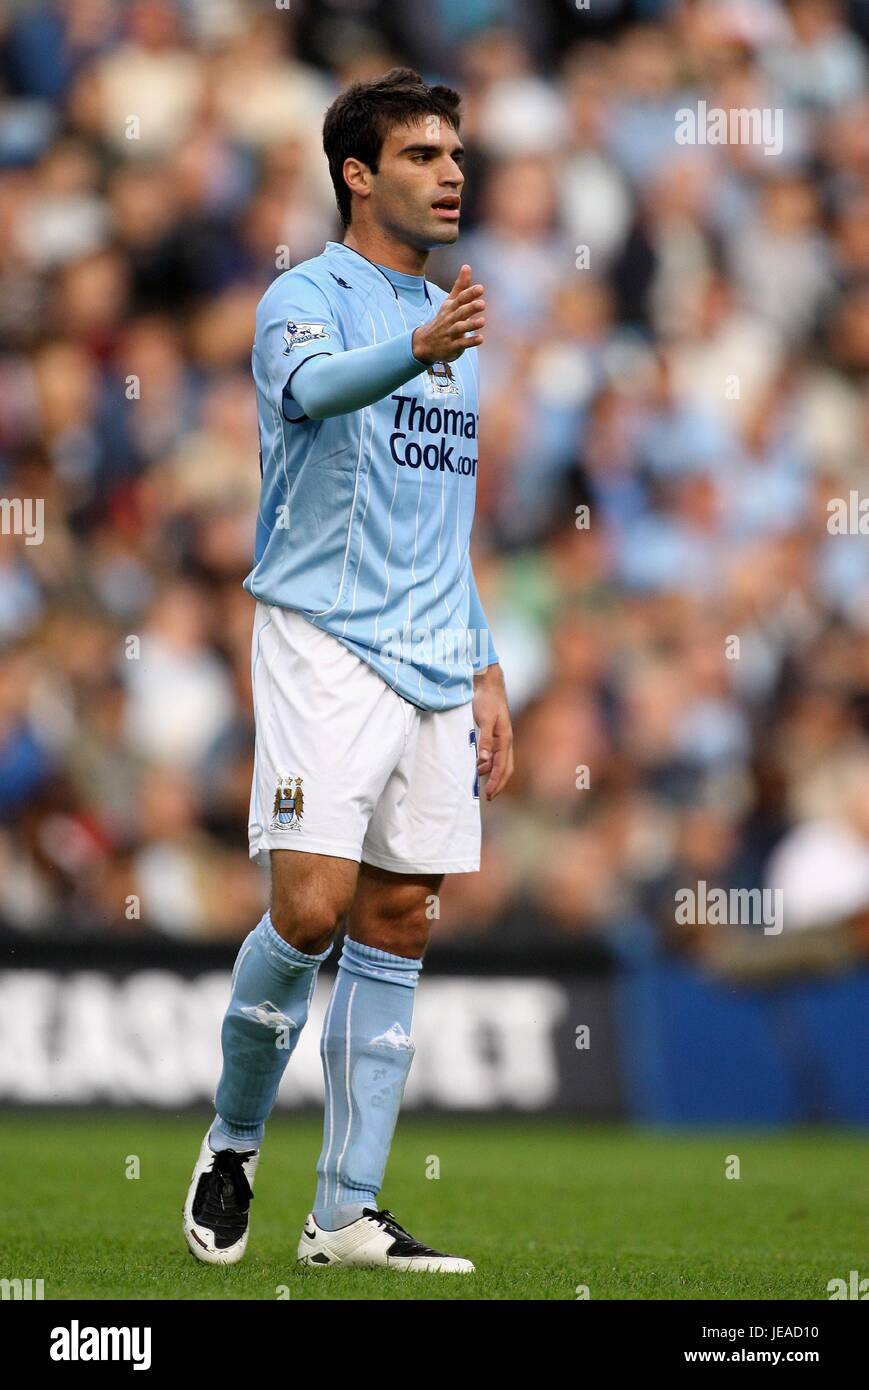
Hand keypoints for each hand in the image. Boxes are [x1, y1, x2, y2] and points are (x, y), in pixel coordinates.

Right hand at [412, 264, 485, 364]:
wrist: (425, 343)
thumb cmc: (443, 319)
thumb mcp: (449, 302)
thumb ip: (460, 286)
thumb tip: (467, 266)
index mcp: (450, 308)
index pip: (460, 299)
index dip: (469, 293)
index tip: (481, 288)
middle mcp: (450, 320)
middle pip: (460, 312)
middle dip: (470, 308)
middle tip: (483, 304)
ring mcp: (450, 333)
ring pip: (460, 328)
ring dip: (471, 325)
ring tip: (483, 321)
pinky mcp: (452, 347)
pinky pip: (461, 344)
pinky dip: (470, 341)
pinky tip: (481, 339)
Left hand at [472, 663, 513, 800]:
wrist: (488, 683)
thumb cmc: (488, 699)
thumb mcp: (484, 720)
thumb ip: (484, 740)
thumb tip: (484, 760)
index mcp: (505, 739)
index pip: (502, 767)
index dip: (497, 782)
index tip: (489, 795)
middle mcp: (505, 740)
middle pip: (505, 768)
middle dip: (498, 783)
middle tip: (489, 796)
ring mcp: (500, 737)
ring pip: (499, 761)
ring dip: (490, 772)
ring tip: (478, 780)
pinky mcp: (494, 733)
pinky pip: (493, 753)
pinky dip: (487, 762)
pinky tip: (478, 763)